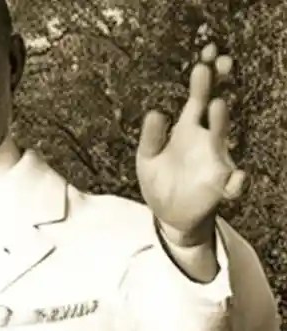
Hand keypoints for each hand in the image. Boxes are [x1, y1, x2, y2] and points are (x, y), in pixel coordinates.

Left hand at [137, 43, 244, 247]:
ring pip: (222, 139)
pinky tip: (237, 178)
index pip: (197, 101)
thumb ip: (151, 137)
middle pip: (215, 111)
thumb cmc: (160, 180)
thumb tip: (155, 112)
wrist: (169, 214)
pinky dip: (237, 181)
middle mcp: (206, 141)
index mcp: (187, 130)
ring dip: (221, 122)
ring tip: (217, 105)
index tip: (203, 61)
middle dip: (218, 88)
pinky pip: (233, 183)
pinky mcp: (220, 186)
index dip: (202, 81)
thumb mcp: (148, 158)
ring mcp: (215, 161)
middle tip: (220, 64)